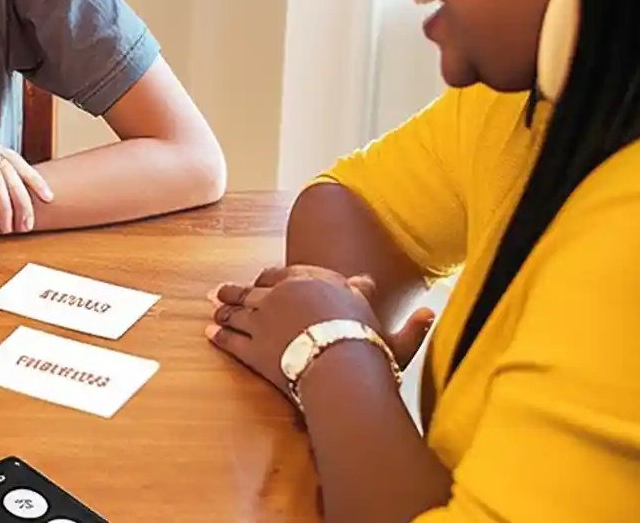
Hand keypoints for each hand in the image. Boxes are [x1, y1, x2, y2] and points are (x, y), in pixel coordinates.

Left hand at [205, 266, 434, 396]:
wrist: (341, 366)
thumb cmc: (369, 346)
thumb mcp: (392, 333)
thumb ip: (407, 324)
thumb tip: (430, 313)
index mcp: (310, 281)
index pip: (283, 274)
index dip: (269, 277)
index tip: (261, 279)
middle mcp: (281, 294)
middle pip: (253, 290)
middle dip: (235, 291)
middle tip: (219, 291)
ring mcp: (263, 321)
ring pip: (238, 313)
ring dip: (223, 311)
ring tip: (212, 310)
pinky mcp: (253, 349)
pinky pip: (231, 341)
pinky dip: (219, 337)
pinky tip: (209, 334)